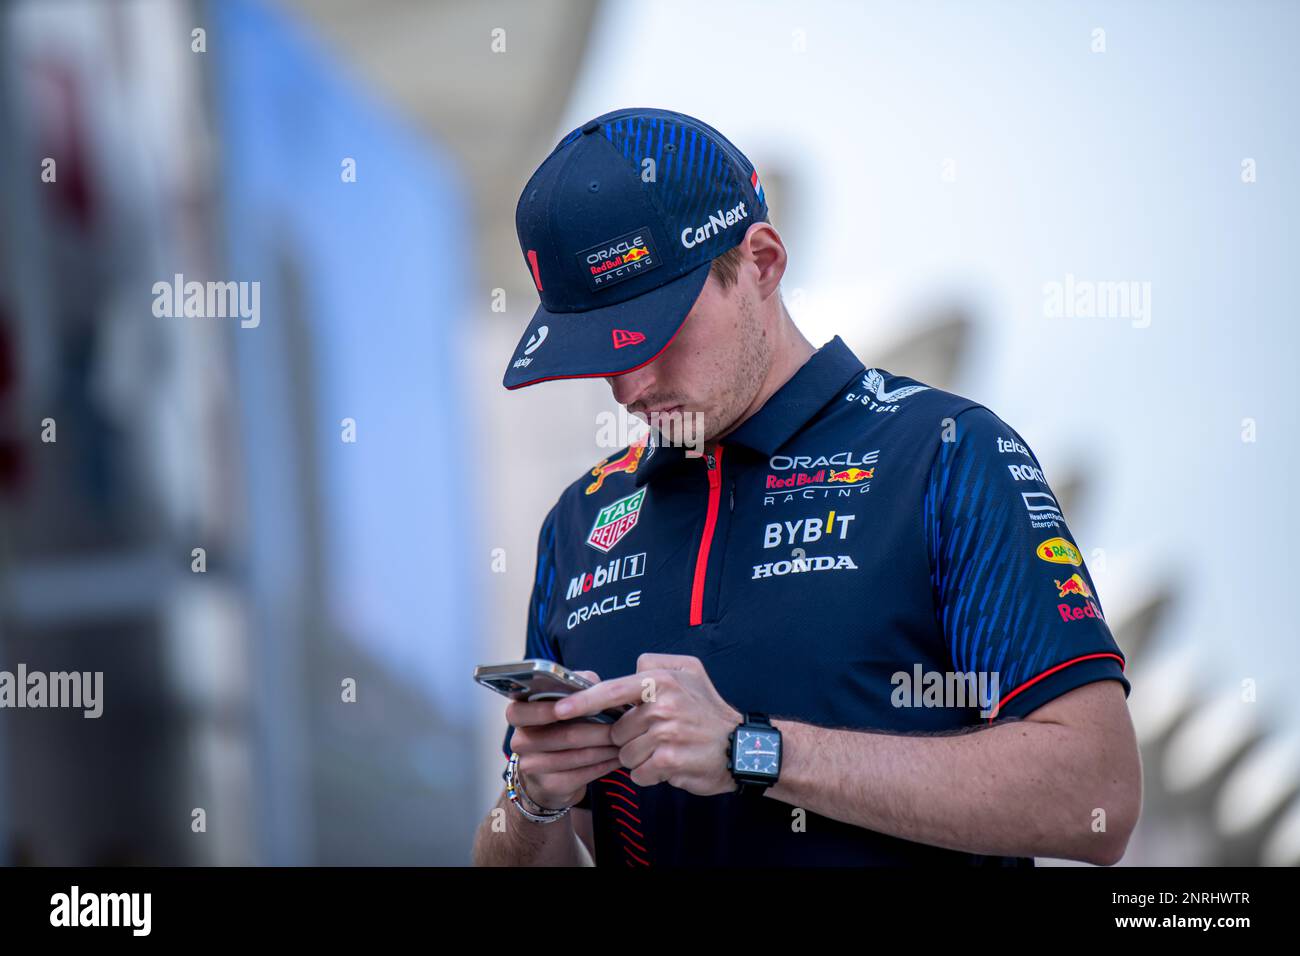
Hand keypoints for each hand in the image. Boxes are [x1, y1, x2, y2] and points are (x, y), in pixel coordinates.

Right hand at [506, 671, 620, 809]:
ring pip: (577, 756)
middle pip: (563, 734)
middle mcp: (519, 741)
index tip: (578, 704)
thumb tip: (591, 683)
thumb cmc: (559, 726)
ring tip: (626, 740)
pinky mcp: (548, 786)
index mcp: (518, 713)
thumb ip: (575, 686)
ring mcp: (531, 766)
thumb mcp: (563, 701)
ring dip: (606, 748)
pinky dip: (604, 764)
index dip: (548, 709)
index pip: (522, 709)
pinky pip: (582, 774)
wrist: (547, 771)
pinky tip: (618, 758)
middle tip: (623, 724)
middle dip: (598, 729)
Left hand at [554, 654, 742, 796]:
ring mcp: (665, 734)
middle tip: (659, 736)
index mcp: (661, 680)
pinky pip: (638, 773)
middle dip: (630, 738)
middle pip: (616, 731)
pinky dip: (650, 775)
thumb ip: (656, 662)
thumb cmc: (710, 711)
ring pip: (625, 754)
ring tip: (667, 749)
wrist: (742, 748)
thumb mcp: (690, 671)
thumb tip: (631, 665)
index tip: (558, 709)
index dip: (582, 701)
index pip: (611, 690)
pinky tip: (670, 765)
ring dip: (640, 758)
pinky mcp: (668, 762)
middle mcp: (662, 705)